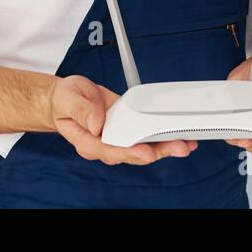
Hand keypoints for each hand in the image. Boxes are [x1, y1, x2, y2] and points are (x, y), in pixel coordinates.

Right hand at [49, 75, 197, 165]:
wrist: (68, 98)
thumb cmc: (65, 100)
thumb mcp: (68, 98)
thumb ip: (82, 111)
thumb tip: (98, 124)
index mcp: (88, 141)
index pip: (110, 151)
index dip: (131, 152)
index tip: (147, 153)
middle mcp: (104, 144)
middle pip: (133, 153)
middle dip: (157, 151)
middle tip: (178, 147)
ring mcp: (117, 139)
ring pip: (143, 147)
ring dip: (165, 146)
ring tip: (186, 144)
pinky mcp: (126, 129)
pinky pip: (145, 135)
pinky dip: (161, 136)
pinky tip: (177, 135)